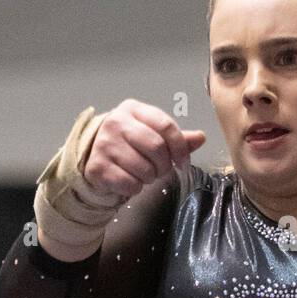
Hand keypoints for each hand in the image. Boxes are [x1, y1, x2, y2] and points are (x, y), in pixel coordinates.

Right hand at [84, 98, 206, 200]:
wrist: (95, 155)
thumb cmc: (130, 144)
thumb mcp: (152, 134)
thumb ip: (176, 138)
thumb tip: (201, 137)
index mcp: (133, 109)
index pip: (166, 126)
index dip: (180, 147)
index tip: (183, 162)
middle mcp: (116, 123)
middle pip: (156, 147)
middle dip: (164, 165)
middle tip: (160, 169)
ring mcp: (104, 144)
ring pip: (144, 169)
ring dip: (149, 178)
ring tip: (142, 173)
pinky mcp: (97, 167)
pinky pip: (130, 184)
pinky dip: (135, 188)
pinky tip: (129, 179)